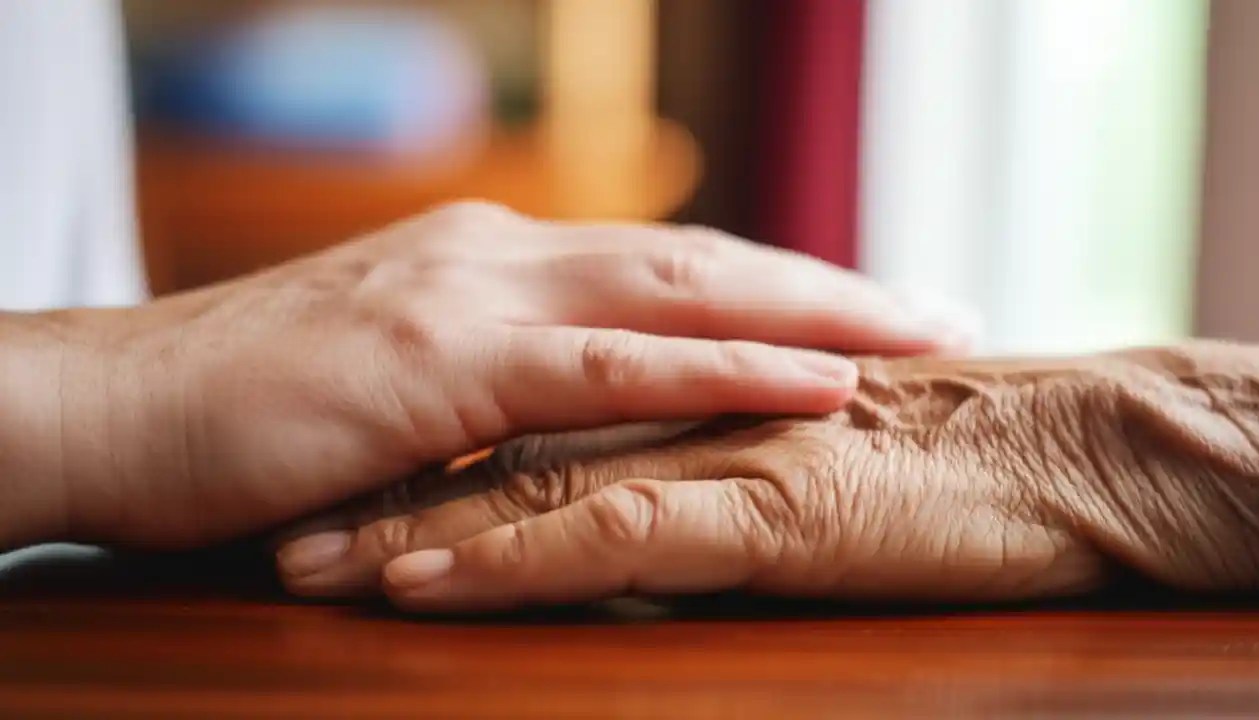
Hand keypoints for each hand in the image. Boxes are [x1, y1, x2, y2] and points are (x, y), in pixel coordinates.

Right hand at [0, 202, 970, 549]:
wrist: (108, 409)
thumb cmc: (243, 415)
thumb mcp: (390, 388)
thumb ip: (486, 392)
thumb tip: (566, 427)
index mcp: (491, 263)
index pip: (664, 265)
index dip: (774, 287)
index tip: (866, 314)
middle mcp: (500, 257)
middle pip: (704, 261)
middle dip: (832, 285)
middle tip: (941, 310)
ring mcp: (475, 297)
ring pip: (684, 295)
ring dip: (817, 314)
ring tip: (927, 335)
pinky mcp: (447, 361)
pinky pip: (620, 367)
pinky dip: (730, 370)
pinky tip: (825, 383)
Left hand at [277, 346, 1258, 608]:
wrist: (1075, 454)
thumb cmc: (951, 458)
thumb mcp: (808, 442)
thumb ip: (718, 443)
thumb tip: (640, 484)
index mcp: (693, 374)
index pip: (533, 399)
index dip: (432, 435)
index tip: (340, 470)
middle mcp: (684, 396)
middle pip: (499, 435)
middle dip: (387, 475)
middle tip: (279, 507)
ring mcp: (713, 445)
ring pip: (526, 481)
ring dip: (411, 522)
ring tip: (309, 560)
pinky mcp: (758, 507)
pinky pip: (605, 532)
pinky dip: (505, 557)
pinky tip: (424, 583)